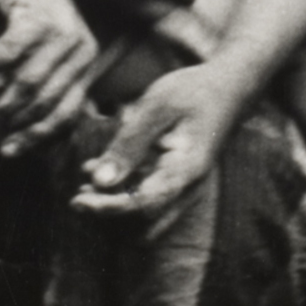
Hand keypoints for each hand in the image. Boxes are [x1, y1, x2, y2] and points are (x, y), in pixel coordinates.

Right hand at [0, 0, 97, 154]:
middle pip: (44, 102)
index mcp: (87, 65)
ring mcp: (64, 33)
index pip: (66, 114)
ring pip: (28, 82)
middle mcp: (82, 51)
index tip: (8, 153)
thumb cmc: (25, 16)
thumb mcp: (40, 55)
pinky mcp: (39, 16)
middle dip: (11, 127)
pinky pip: (11, 50)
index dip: (36, 137)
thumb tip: (10, 138)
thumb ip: (35, 89)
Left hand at [70, 61, 244, 219]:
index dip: (109, 208)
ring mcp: (182, 184)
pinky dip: (121, 187)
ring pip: (143, 210)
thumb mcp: (157, 107)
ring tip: (82, 185)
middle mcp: (186, 186)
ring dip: (112, 201)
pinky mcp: (174, 177)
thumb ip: (128, 144)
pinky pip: (146, 193)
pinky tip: (95, 170)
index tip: (78, 202)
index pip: (144, 204)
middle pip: (143, 218)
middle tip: (76, 199)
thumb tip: (98, 182)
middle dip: (108, 213)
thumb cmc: (195, 91)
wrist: (230, 86)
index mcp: (185, 170)